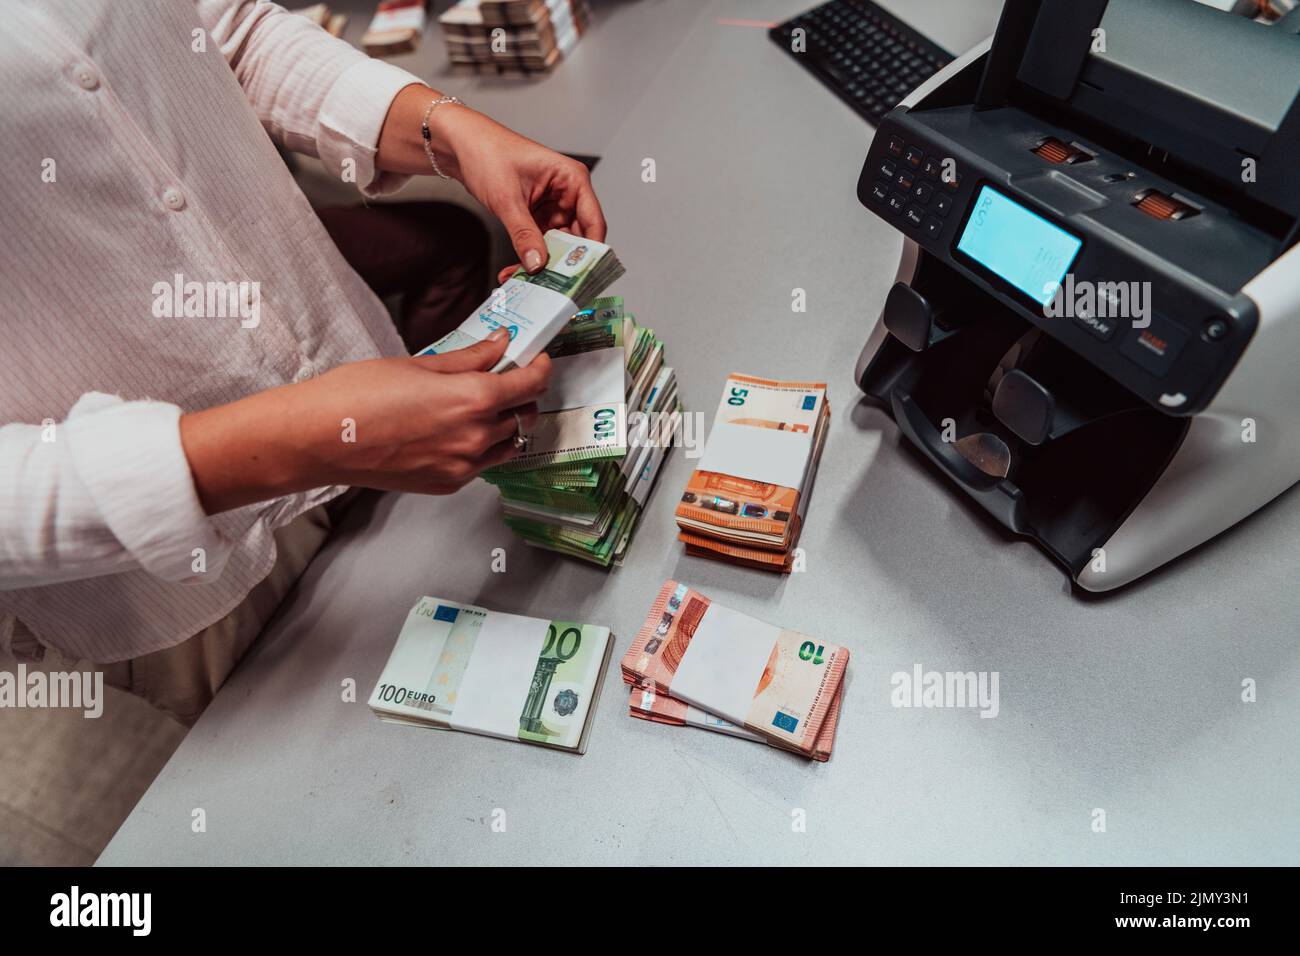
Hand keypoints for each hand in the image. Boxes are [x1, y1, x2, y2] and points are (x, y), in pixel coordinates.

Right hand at [180, 331, 551, 512]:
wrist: (319, 438)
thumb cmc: (356, 395)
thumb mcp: (419, 364)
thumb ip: (468, 358)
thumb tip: (500, 344)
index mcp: (473, 399)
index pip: (531, 384)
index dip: (540, 367)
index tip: (536, 358)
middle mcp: (476, 437)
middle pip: (524, 414)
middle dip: (521, 394)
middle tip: (504, 377)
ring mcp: (464, 466)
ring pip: (509, 443)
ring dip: (506, 423)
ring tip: (480, 405)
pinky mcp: (448, 484)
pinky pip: (482, 465)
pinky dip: (482, 446)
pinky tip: (456, 429)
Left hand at [374, 86, 606, 274]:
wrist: (461, 146)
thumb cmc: (487, 153)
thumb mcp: (507, 198)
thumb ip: (524, 234)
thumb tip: (538, 264)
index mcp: (572, 179)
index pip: (594, 222)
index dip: (591, 252)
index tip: (582, 276)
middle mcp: (568, 194)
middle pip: (577, 238)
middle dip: (563, 263)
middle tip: (552, 286)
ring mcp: (553, 206)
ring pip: (557, 245)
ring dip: (543, 264)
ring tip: (526, 280)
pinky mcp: (537, 215)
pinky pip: (540, 243)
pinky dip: (530, 257)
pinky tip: (515, 270)